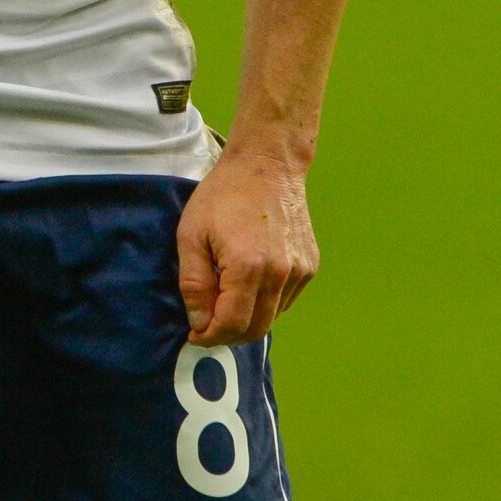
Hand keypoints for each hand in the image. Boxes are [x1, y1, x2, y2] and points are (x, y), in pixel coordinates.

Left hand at [176, 147, 317, 346]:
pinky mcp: (309, 265)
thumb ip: (193, 283)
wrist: (267, 164)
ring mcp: (300, 271)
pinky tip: (248, 285)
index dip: (210, 336)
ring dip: (247, 320)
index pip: (232, 325)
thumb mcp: (191, 234)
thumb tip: (200, 323)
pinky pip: (286, 300)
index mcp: (248, 267)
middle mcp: (280, 274)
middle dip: (228, 336)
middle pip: (255, 329)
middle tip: (207, 327)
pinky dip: (266, 303)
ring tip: (225, 303)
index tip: (194, 334)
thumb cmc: (222, 194)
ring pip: (272, 317)